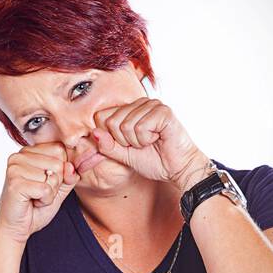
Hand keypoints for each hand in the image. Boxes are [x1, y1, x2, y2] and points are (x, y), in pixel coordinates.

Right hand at [0, 142, 78, 244]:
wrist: (16, 228)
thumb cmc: (35, 207)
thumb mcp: (59, 188)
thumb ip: (69, 175)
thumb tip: (71, 166)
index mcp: (29, 151)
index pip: (60, 149)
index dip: (61, 171)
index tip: (46, 182)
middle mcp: (20, 155)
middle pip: (58, 163)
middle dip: (55, 184)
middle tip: (39, 193)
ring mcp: (15, 167)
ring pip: (53, 177)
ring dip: (49, 194)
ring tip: (34, 197)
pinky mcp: (15, 182)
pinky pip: (46, 189)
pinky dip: (45, 200)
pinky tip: (32, 202)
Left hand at [89, 98, 208, 194]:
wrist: (178, 169)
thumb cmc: (155, 160)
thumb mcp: (125, 156)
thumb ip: (108, 146)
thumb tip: (93, 132)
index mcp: (129, 110)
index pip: (102, 117)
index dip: (111, 137)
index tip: (128, 145)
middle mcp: (140, 103)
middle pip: (112, 122)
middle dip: (124, 141)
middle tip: (142, 144)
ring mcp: (152, 105)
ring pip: (126, 125)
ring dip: (137, 142)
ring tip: (151, 141)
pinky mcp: (163, 111)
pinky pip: (140, 127)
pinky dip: (147, 139)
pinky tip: (158, 138)